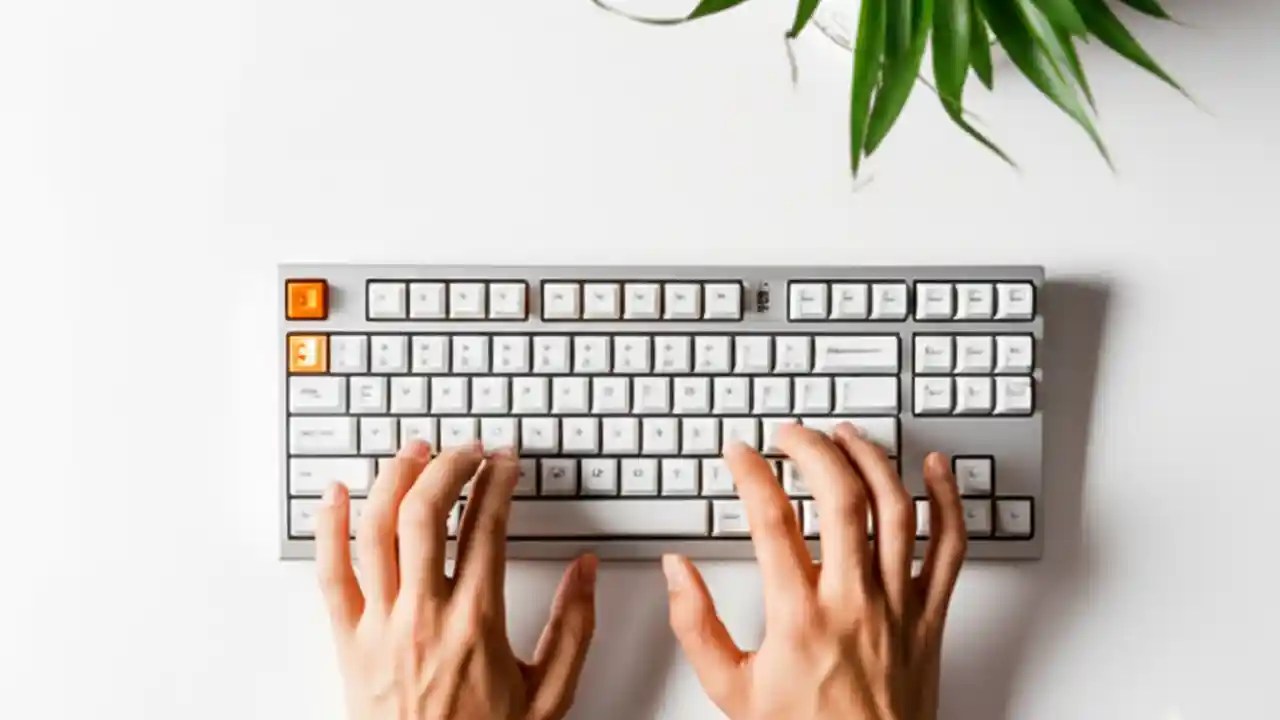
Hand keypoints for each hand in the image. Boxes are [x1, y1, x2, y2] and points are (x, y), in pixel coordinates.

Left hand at [315, 441, 597, 719]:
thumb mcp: (550, 695)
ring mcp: (379, 626)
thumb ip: (574, 628)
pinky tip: (336, 493)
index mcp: (478, 622)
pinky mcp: (347, 642)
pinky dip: (327, 526)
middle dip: (446, 466)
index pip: (487, 526)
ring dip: (392, 480)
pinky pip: (328, 572)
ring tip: (412, 454)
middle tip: (463, 450)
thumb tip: (587, 570)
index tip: (504, 462)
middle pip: (425, 513)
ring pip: (375, 530)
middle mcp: (424, 615)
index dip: (497, 481)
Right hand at [663, 423, 966, 719]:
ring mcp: (899, 604)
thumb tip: (677, 571)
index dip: (751, 473)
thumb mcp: (731, 690)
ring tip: (846, 435)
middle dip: (812, 449)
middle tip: (790, 435)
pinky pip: (951, 547)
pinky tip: (935, 469)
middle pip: (840, 497)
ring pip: (896, 510)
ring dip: (871, 460)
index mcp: (800, 617)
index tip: (739, 453)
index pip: (772, 520)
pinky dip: (949, 501)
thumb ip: (695, 625)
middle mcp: (854, 601)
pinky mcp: (932, 615)